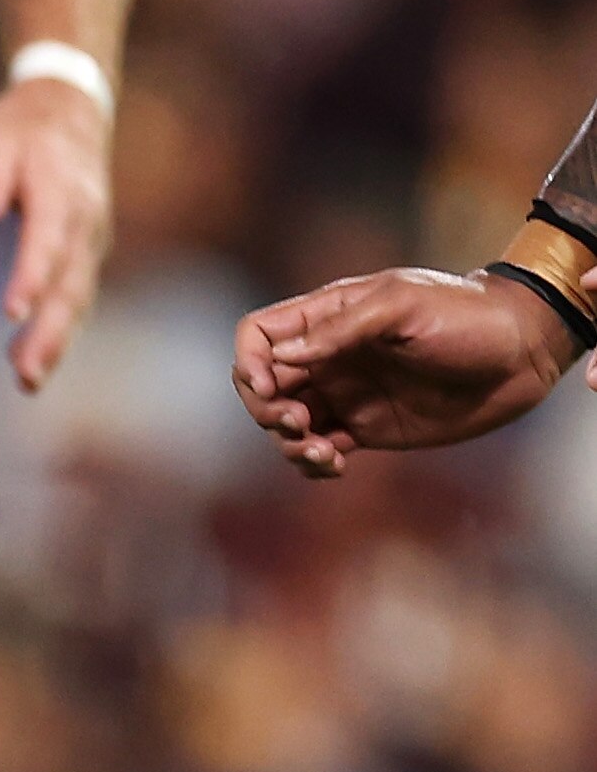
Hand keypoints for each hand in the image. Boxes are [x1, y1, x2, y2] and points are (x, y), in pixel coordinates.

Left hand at [0, 76, 112, 390]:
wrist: (72, 108)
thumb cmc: (23, 128)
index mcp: (61, 191)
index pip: (48, 240)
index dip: (32, 277)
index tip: (13, 311)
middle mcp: (84, 222)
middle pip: (70, 283)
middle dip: (50, 331)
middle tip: (27, 373)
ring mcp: (90, 241)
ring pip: (78, 298)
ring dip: (57, 342)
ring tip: (30, 381)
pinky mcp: (85, 254)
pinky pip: (76, 298)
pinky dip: (60, 332)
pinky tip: (34, 364)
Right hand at [232, 267, 578, 476]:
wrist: (521, 353)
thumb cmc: (467, 317)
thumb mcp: (403, 307)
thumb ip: (340, 330)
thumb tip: (279, 357)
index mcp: (329, 318)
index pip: (258, 336)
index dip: (249, 362)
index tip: (270, 386)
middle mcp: (328, 357)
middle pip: (263, 386)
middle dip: (267, 411)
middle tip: (299, 423)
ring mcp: (344, 394)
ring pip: (284, 426)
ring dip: (289, 445)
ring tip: (325, 453)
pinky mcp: (364, 428)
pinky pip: (317, 451)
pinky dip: (313, 464)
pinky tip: (336, 464)